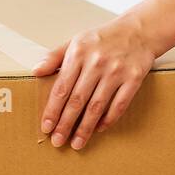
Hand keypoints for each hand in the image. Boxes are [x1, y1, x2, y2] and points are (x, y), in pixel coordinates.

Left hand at [32, 14, 158, 149]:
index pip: (61, 88)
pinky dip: (108, 119)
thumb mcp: (75, 41)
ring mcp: (116, 72)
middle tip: (57, 142)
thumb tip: (35, 71)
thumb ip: (54, 57)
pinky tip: (99, 129)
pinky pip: (119, 105)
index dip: (52, 110)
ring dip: (85, 128)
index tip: (46, 127)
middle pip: (77, 100)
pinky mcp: (134, 78)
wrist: (138, 30)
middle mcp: (97, 63)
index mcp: (78, 53)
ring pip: (97, 106)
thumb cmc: (102, 38)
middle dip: (65, 124)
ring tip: (77, 143)